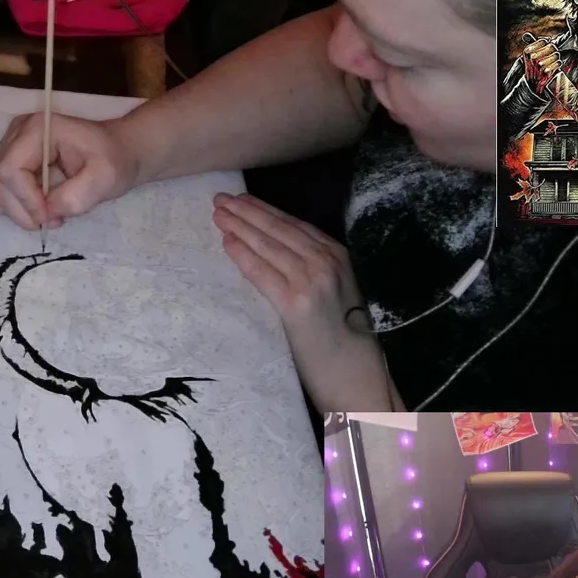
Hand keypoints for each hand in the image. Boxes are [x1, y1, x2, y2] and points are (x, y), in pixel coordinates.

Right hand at [0, 113, 141, 229]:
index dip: (25, 201)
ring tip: (36, 215)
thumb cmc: (113, 160)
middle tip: (52, 220)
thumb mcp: (106, 179)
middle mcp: (16, 133)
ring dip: (3, 207)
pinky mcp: (7, 159)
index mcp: (38, 130)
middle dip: (20, 210)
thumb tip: (46, 213)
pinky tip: (29, 209)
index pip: (9, 170)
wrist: (117, 151)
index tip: (51, 217)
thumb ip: (77, 197)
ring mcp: (8, 144)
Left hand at [212, 193, 398, 410]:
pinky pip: (262, 273)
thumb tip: (280, 256)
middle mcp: (328, 262)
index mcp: (340, 257)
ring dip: (240, 226)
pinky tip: (226, 242)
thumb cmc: (347, 343)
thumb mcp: (338, 294)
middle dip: (247, 212)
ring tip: (218, 214)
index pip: (295, 226)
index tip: (242, 200)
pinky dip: (243, 255)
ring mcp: (313, 281)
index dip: (265, 211)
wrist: (359, 378)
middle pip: (279, 230)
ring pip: (268, 246)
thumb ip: (315, 271)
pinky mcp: (296, 304)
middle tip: (220, 199)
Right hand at [522, 40, 560, 95]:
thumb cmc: (532, 67)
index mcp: (527, 51)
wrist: (532, 84)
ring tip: (552, 61)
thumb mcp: (529, 55)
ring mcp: (539, 65)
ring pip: (556, 54)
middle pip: (552, 46)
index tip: (545, 49)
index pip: (544, 41)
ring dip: (555, 58)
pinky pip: (558, 63)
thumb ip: (531, 44)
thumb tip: (527, 35)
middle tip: (550, 55)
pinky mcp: (546, 73)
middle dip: (553, 50)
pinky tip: (554, 66)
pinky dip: (557, 65)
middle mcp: (532, 57)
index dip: (547, 44)